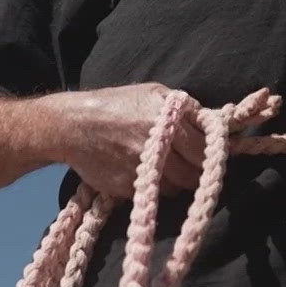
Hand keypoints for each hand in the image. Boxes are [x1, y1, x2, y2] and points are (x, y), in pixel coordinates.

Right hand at [55, 83, 208, 196]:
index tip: (213, 154)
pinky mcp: (130, 186)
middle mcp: (160, 143)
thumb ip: (184, 108)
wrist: (72, 125)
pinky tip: (150, 174)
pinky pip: (158, 193)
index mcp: (169, 117)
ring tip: (169, 168)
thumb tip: (212, 123)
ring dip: (179, 180)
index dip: (212, 151)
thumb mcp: (153, 93)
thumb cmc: (116, 104)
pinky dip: (159, 187)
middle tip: (192, 165)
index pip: (206, 145)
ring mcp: (144, 167)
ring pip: (179, 186)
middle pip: (196, 170)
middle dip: (198, 169)